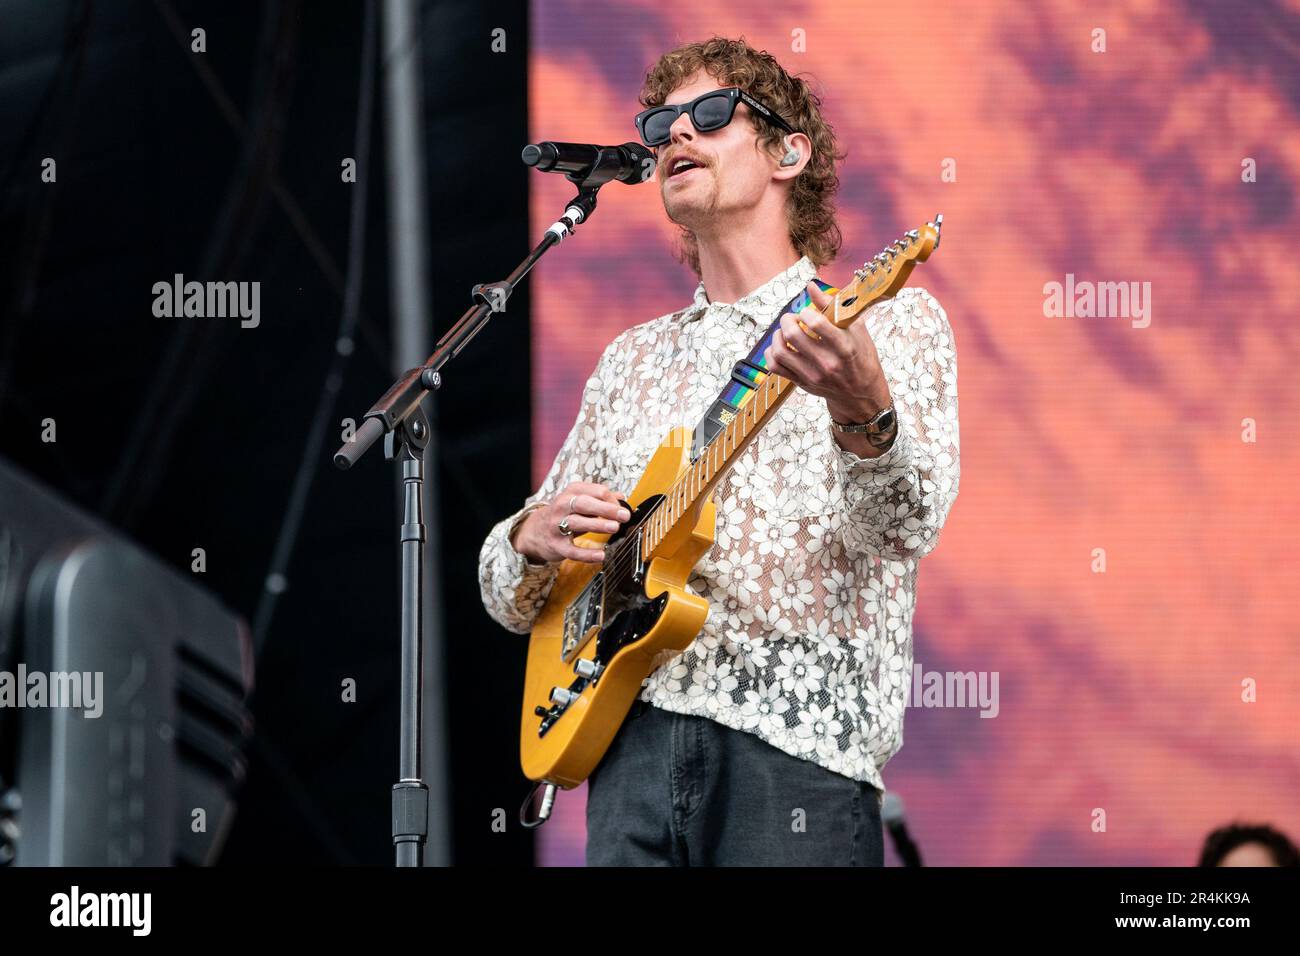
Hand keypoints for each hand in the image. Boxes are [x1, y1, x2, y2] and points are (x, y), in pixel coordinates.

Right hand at [514, 481, 631, 564]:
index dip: (611, 500)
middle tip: (624, 516)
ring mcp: (557, 525)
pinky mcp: (556, 545)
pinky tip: (600, 555)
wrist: (535, 531)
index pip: (595, 491)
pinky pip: (572, 550)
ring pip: (577, 523)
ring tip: (614, 527)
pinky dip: (586, 554)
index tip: (622, 510)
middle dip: (606, 509)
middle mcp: (562, 506)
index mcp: (572, 492)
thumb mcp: (579, 501)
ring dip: (597, 525)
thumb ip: (599, 500)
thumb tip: (621, 498)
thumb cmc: (563, 514)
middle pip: (584, 504)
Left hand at [762, 280, 889, 420]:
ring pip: (780, 351)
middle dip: (788, 319)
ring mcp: (812, 375)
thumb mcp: (856, 329)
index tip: (808, 312)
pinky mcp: (801, 383)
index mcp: (844, 346)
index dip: (806, 312)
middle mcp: (827, 363)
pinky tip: (781, 346)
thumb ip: (832, 306)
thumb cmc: (860, 356)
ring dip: (777, 335)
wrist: (861, 392)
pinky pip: (775, 366)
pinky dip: (771, 353)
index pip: (815, 323)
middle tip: (794, 318)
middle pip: (792, 335)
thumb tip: (810, 286)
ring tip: (785, 331)